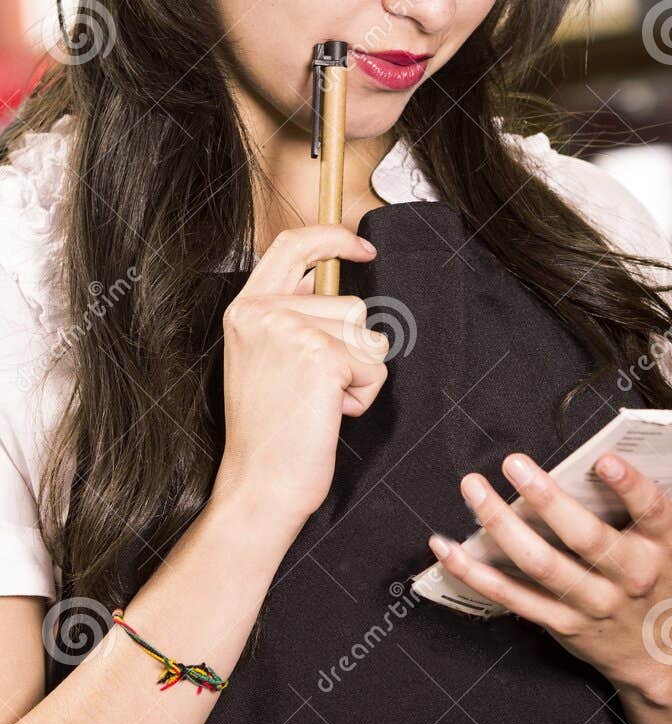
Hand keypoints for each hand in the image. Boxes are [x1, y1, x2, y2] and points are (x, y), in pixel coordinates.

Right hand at [213, 224, 389, 541]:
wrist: (260, 485)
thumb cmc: (268, 434)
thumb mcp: (263, 359)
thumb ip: (287, 314)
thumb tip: (316, 274)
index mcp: (245, 309)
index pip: (292, 246)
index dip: (332, 238)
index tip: (363, 247)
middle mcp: (263, 313)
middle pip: (349, 303)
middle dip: (350, 351)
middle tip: (312, 391)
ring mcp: (292, 331)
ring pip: (367, 334)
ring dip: (358, 374)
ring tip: (319, 402)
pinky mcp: (322, 356)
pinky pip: (373, 365)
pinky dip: (363, 395)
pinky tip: (330, 414)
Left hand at [427, 394, 671, 700]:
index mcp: (670, 542)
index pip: (654, 513)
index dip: (633, 489)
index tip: (609, 461)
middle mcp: (632, 576)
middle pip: (587, 542)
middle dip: (549, 503)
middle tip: (514, 463)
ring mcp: (594, 605)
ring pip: (543, 569)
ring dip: (502, 530)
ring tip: (472, 489)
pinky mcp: (563, 625)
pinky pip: (514, 601)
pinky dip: (477, 575)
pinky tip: (445, 547)